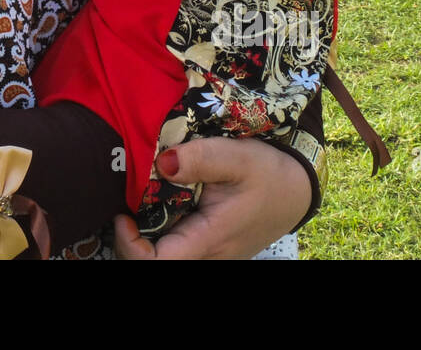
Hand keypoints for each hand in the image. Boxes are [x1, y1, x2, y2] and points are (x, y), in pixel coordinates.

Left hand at [113, 137, 310, 258]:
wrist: (297, 189)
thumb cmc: (269, 174)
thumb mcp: (238, 156)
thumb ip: (200, 158)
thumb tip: (161, 163)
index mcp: (210, 239)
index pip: (159, 264)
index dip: (130, 246)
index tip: (122, 216)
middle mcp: (207, 255)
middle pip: (157, 261)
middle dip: (131, 240)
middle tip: (124, 207)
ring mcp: (209, 253)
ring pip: (166, 254)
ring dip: (145, 234)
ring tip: (139, 202)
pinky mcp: (209, 245)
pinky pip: (177, 245)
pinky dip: (160, 228)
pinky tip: (159, 203)